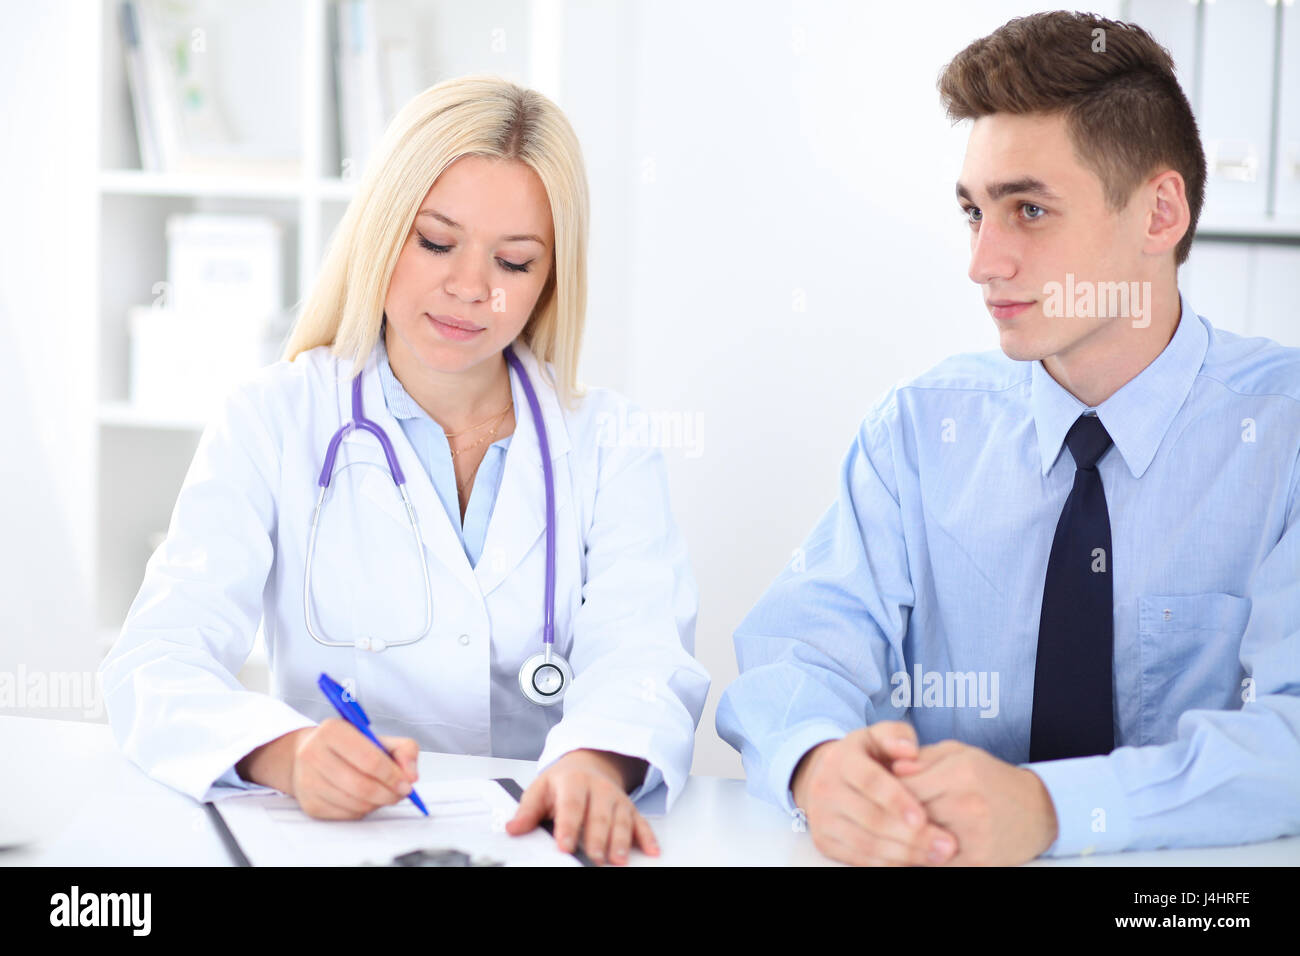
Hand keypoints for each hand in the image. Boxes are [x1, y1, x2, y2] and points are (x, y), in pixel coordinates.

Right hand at [237, 720, 419, 819]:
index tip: (407, 783)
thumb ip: (405, 750)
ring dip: (378, 803)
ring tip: (384, 793)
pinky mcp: (309, 803)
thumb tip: (411, 775)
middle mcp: (313, 754)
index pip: (369, 759)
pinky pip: (346, 815)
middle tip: (401, 793)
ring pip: (355, 803)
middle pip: (362, 786)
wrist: (312, 754)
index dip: (393, 775)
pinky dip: (363, 810)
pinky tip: (364, 799)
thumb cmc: (350, 746)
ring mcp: (308, 781)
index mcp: (333, 730)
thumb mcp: (379, 738)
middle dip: (389, 794)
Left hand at [506, 749, 656, 864]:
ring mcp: (616, 799)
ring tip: (617, 861)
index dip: (568, 827)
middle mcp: (598, 789)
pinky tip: (652, 850)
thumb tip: (513, 828)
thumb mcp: (540, 789)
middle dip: (597, 840)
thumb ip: (527, 811)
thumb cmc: (562, 782)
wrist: (588, 764)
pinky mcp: (629, 809)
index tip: (564, 846)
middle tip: (593, 859)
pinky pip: (641, 822)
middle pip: (599, 817)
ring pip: (621, 821)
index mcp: (573, 782)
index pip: (571, 805)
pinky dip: (648, 837)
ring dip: (621, 842)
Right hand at [791, 722, 958, 865]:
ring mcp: (821, 818)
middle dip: (912, 835)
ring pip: (866, 843)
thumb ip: (897, 736)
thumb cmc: (867, 756)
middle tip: (947, 844)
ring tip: (938, 855)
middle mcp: (824, 789)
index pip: (870, 782)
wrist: (826, 777)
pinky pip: (859, 859)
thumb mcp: (879, 737)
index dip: (897, 801)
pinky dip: (890, 863)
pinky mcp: (823, 841)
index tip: (924, 817)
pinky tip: (916, 861)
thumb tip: (910, 751)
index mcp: (841, 760)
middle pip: (871, 818)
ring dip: (905, 853)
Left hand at [892, 740, 1057, 864]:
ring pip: (919, 842)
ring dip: (901, 839)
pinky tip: (906, 853)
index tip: (875, 793)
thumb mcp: (959, 754)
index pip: (905, 786)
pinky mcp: (978, 862)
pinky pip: (935, 864)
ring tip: (885, 834)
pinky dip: (918, 859)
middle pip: (910, 815)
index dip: (885, 790)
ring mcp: (974, 837)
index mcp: (961, 773)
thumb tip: (892, 768)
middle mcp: (968, 805)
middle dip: (891, 815)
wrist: (1039, 810)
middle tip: (876, 815)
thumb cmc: (991, 778)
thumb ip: (922, 758)